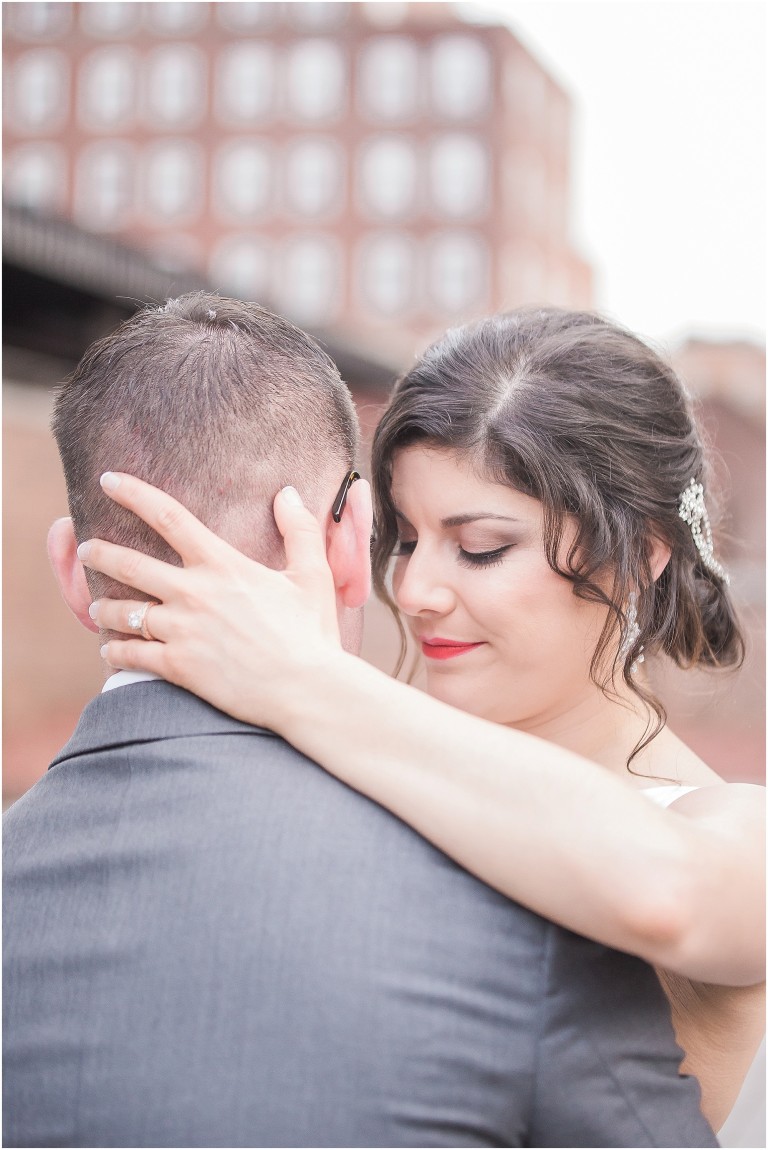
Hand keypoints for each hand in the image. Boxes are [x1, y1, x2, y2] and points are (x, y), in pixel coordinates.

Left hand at [80, 473, 344, 730]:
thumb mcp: (313, 575)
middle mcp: (194, 592)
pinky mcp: (178, 666)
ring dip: (102, 608)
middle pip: (128, 564)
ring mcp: (182, 630)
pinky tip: (110, 652)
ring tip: (96, 608)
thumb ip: (299, 530)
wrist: (306, 689)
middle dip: (98, 554)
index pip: (168, 516)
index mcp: (222, 564)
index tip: (109, 481)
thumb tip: (289, 493)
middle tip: (86, 550)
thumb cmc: (311, 632)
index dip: (133, 493)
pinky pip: (129, 654)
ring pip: (121, 612)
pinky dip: (114, 651)